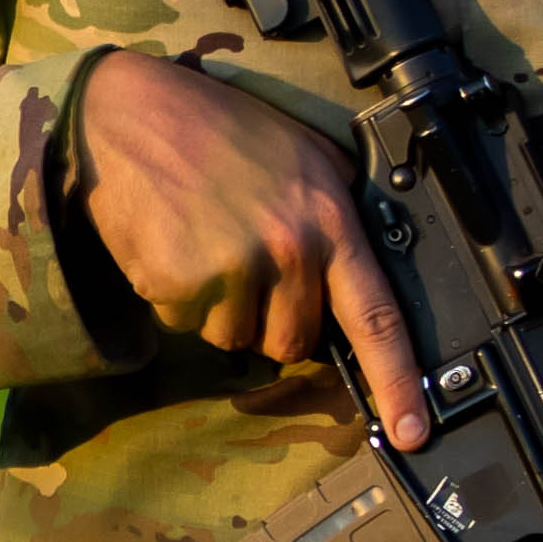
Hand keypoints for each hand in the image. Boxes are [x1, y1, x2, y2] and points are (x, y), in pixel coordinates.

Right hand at [72, 48, 431, 447]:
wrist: (129, 111)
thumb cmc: (216, 129)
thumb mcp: (302, 156)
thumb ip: (333, 218)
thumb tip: (355, 286)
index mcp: (327, 217)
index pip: (375, 316)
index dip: (399, 381)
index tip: (413, 430)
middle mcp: (287, 247)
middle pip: (294, 341)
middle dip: (271, 320)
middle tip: (244, 264)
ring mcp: (232, 267)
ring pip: (236, 339)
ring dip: (218, 309)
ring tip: (202, 243)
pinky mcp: (178, 282)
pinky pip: (185, 324)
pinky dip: (175, 297)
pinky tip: (170, 244)